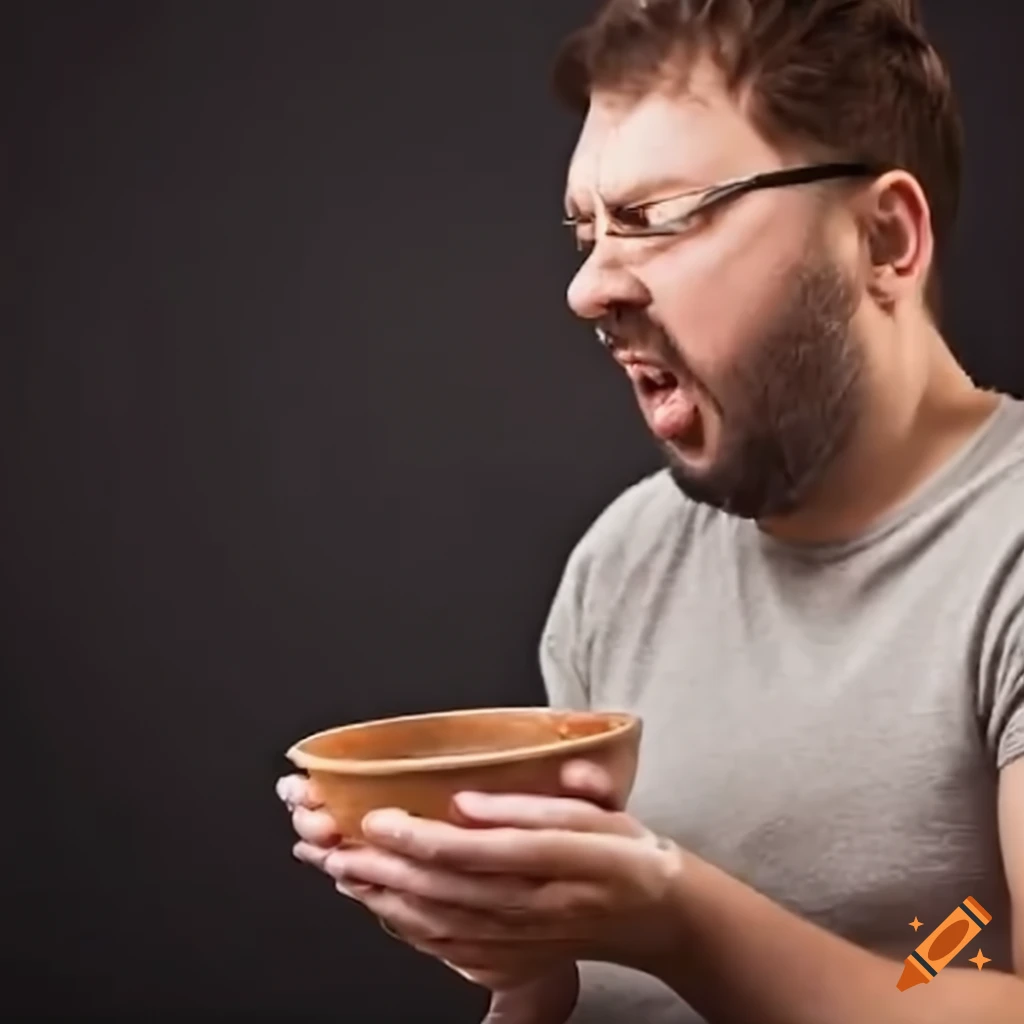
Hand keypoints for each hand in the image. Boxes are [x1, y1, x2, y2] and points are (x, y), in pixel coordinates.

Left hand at [283, 762, 684, 973]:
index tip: (376, 816)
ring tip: (342, 870)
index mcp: (558, 860)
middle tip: (337, 844)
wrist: (654, 915)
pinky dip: (407, 930)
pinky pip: (448, 950)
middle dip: (382, 869)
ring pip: (439, 924)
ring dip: (384, 898)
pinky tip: (381, 907)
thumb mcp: (599, 809)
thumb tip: (470, 798)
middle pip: (445, 890)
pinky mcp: (512, 961)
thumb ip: (534, 803)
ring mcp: (521, 940)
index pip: (475, 851)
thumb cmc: (623, 852)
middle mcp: (535, 906)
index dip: (419, 837)